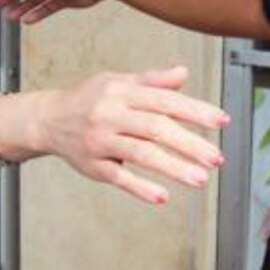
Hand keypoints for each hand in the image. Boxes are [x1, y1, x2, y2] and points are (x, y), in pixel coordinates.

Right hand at [24, 66, 227, 204]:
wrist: (48, 119)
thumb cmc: (91, 99)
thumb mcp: (119, 82)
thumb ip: (153, 81)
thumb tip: (183, 73)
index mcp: (122, 91)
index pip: (165, 101)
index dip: (195, 111)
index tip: (222, 121)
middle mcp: (111, 114)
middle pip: (156, 128)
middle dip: (190, 144)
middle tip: (217, 157)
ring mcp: (101, 141)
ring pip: (140, 154)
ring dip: (173, 168)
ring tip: (200, 179)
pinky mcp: (92, 165)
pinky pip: (118, 177)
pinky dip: (140, 188)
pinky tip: (162, 197)